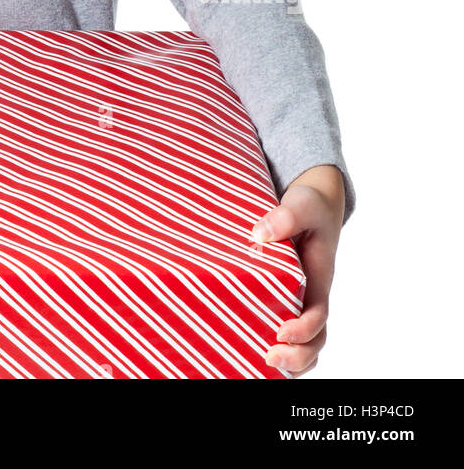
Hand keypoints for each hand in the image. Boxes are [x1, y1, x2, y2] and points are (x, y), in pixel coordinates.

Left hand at [250, 163, 345, 376]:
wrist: (313, 206)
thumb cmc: (310, 207)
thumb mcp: (302, 205)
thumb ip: (286, 217)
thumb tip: (259, 235)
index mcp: (319, 279)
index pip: (318, 315)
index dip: (303, 330)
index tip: (281, 332)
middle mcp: (311, 296)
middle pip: (314, 341)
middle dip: (297, 356)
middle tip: (269, 358)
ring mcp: (299, 301)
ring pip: (304, 344)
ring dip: (291, 361)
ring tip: (263, 365)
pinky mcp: (282, 298)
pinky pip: (285, 331)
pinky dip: (279, 349)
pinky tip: (250, 351)